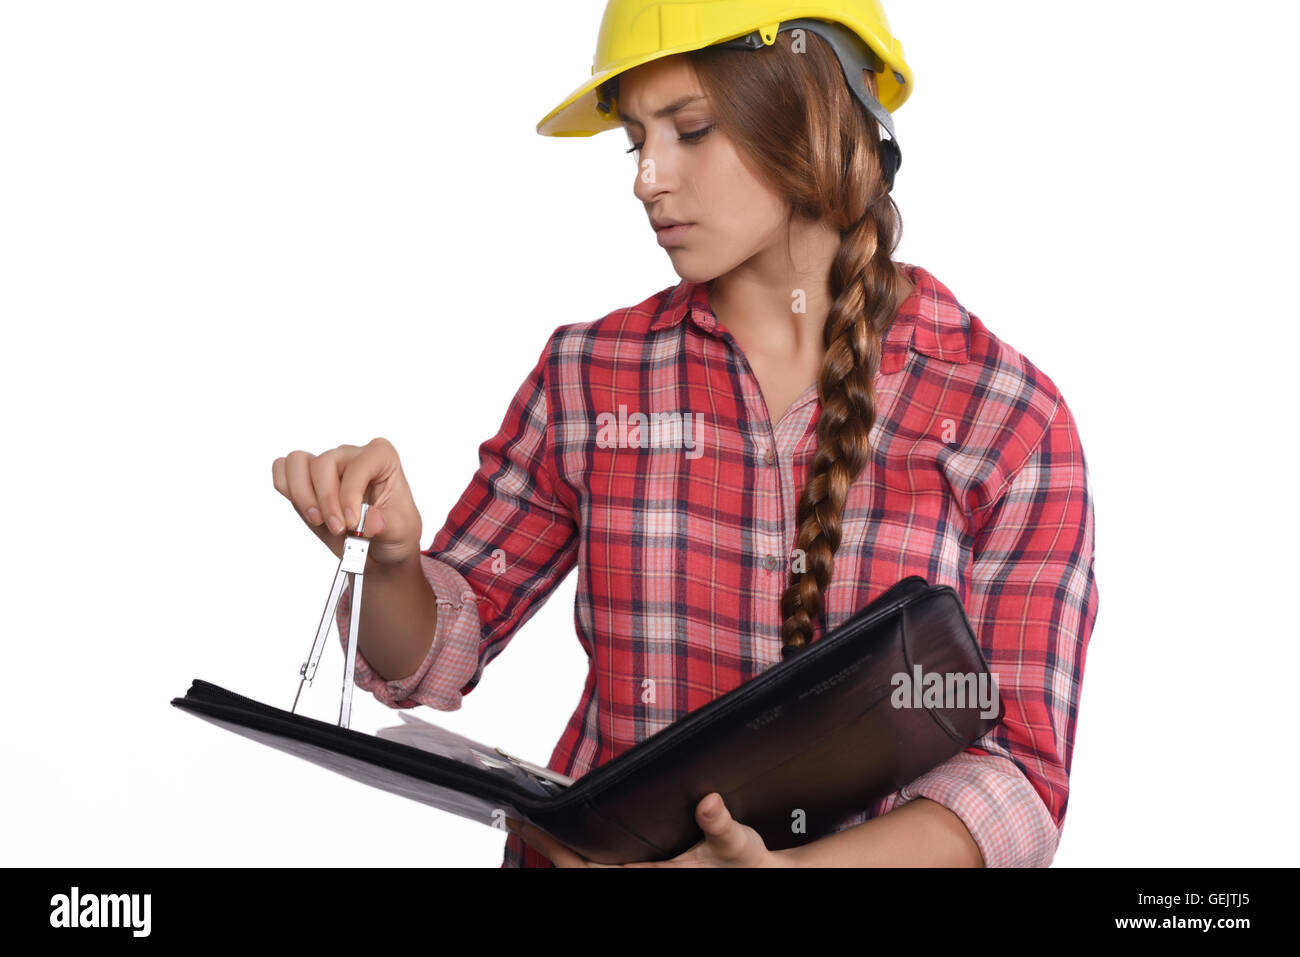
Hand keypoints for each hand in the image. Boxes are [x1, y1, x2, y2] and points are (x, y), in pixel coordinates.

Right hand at [271, 436, 422, 567]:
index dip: (351, 494)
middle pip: (324, 464)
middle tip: (337, 529)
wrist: (380, 548)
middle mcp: (352, 455)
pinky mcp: (307, 479)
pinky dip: (287, 489)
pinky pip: (283, 470)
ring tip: (318, 521)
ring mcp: (327, 465)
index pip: (360, 464)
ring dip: (303, 496)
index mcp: (382, 457)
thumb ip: (387, 526)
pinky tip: (306, 511)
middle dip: (327, 501)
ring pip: (298, 463)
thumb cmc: (394, 531)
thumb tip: (371, 522)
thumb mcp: (401, 532)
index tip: (352, 521)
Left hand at [507, 792, 779, 867]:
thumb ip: (720, 824)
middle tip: (521, 820)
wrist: (767, 879)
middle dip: (549, 848)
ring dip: (567, 853)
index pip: (587, 868)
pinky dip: (588, 855)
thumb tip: (707, 803)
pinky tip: (582, 839)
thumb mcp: (736, 843)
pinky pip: (609, 868)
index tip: (525, 824)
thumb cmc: (749, 865)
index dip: (552, 848)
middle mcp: (642, 879)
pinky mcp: (654, 872)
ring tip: (542, 826)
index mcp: (651, 878)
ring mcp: (646, 877)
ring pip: (593, 871)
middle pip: (580, 871)